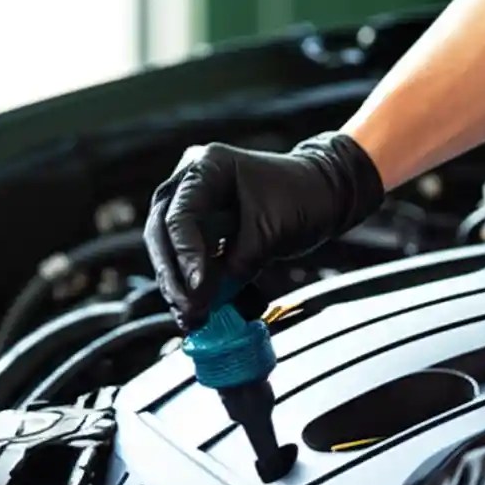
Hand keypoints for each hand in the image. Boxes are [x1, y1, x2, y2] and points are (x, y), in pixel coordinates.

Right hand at [143, 132, 382, 329]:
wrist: (324, 192)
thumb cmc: (304, 199)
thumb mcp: (271, 232)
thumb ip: (236, 264)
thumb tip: (204, 299)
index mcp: (207, 166)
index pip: (180, 214)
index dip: (186, 255)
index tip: (199, 289)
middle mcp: (190, 179)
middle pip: (161, 231)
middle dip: (172, 275)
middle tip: (188, 310)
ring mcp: (192, 200)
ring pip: (167, 246)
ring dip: (177, 284)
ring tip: (190, 318)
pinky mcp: (201, 224)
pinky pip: (185, 255)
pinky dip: (191, 282)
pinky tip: (197, 310)